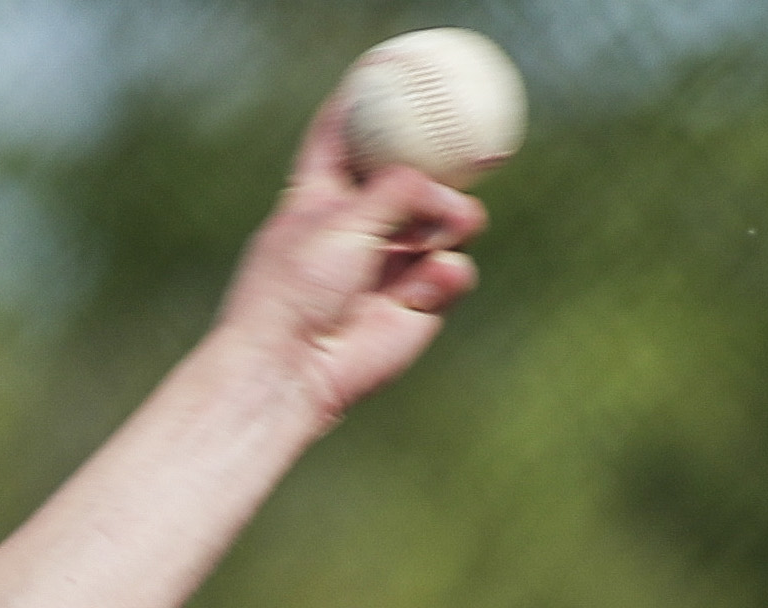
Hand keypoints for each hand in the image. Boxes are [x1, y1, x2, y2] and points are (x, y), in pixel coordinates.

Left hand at [212, 82, 490, 425]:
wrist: (294, 368)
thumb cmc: (297, 289)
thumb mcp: (343, 218)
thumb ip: (397, 188)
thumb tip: (444, 193)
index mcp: (317, 198)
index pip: (337, 141)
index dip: (359, 109)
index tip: (381, 79)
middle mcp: (354, 228)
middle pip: (407, 178)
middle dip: (438, 168)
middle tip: (473, 154)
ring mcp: (387, 265)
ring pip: (441, 223)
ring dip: (453, 219)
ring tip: (454, 224)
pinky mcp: (415, 303)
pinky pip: (452, 271)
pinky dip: (448, 272)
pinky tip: (428, 283)